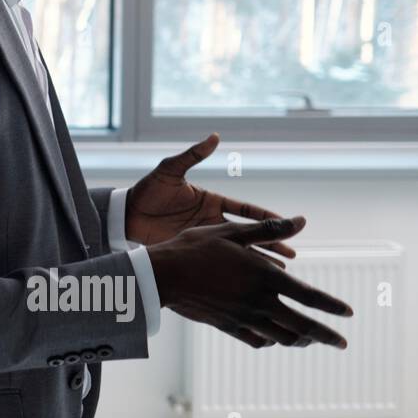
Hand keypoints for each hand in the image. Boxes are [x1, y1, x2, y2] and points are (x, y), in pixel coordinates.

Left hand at [126, 132, 295, 259]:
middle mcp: (211, 221)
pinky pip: (217, 262)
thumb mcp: (170, 170)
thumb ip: (193, 155)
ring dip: (256, 261)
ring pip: (237, 252)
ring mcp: (203, 238)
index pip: (247, 209)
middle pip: (247, 233)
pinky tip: (246, 281)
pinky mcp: (192, 251)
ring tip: (278, 273)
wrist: (126, 214)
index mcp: (212, 200)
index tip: (288, 224)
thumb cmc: (147, 189)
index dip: (267, 217)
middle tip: (292, 254)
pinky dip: (233, 271)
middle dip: (270, 243)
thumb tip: (215, 136)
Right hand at [147, 216, 352, 349]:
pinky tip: (274, 336)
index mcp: (264, 277)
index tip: (349, 313)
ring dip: (300, 340)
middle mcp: (258, 302)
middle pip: (302, 326)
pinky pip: (257, 340)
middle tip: (342, 343)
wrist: (160, 276)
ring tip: (310, 340)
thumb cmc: (194, 248)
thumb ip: (269, 228)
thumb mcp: (231, 232)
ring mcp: (243, 318)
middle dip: (326, 336)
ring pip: (282, 337)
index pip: (310, 296)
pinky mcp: (227, 326)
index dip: (332, 306)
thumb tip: (302, 220)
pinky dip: (271, 340)